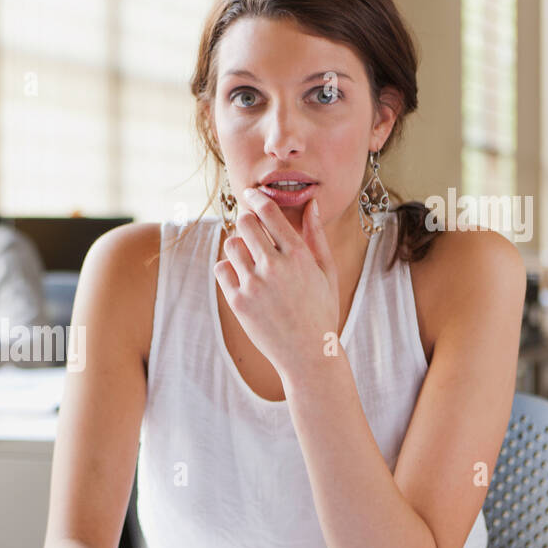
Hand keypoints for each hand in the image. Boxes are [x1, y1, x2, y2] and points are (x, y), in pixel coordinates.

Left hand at [214, 190, 339, 379]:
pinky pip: (222, 269)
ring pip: (231, 244)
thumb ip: (316, 235)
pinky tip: (244, 278)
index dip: (257, 198)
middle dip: (247, 222)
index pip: (268, 212)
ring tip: (251, 259)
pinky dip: (229, 269)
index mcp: (298, 255)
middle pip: (245, 223)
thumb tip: (311, 204)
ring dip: (239, 246)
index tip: (251, 194)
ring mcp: (253, 285)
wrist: (308, 353)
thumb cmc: (321, 310)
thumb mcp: (326, 271)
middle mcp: (274, 267)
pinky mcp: (238, 302)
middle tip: (252, 230)